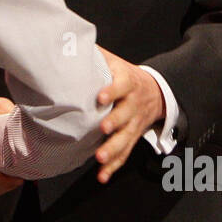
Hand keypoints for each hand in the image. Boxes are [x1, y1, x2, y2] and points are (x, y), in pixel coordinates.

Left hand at [94, 46, 164, 182]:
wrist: (155, 90)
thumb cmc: (124, 74)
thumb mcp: (114, 61)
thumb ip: (94, 56)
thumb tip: (66, 46)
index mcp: (128, 82)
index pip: (122, 85)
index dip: (112, 90)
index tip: (100, 97)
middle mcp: (133, 104)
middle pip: (126, 114)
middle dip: (115, 122)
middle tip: (103, 129)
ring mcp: (134, 123)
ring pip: (126, 138)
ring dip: (113, 148)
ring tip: (100, 158)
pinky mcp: (133, 137)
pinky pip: (125, 153)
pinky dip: (114, 165)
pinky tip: (102, 175)